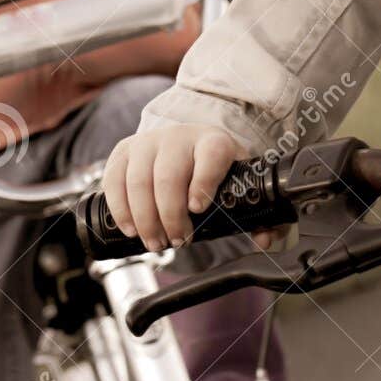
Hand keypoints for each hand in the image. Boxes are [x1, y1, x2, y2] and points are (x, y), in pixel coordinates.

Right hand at [102, 124, 284, 254]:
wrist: (188, 141)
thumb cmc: (214, 167)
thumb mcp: (237, 181)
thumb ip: (257, 212)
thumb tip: (267, 237)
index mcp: (213, 142)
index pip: (211, 155)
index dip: (204, 181)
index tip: (198, 208)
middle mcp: (180, 137)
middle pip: (169, 175)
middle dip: (170, 215)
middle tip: (176, 241)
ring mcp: (149, 142)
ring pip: (139, 180)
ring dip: (144, 219)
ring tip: (155, 242)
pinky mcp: (124, 151)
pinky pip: (114, 179)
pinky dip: (120, 208)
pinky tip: (131, 229)